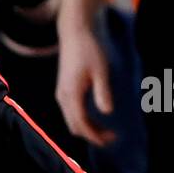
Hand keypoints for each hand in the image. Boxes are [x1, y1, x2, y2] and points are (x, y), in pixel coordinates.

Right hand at [56, 22, 115, 146]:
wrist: (74, 33)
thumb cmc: (89, 49)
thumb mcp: (100, 70)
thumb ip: (103, 92)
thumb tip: (106, 112)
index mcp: (71, 93)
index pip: (81, 123)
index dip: (95, 135)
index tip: (110, 139)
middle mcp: (62, 96)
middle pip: (74, 125)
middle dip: (92, 135)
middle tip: (112, 137)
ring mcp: (61, 93)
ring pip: (71, 120)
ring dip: (87, 128)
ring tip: (106, 130)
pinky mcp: (63, 89)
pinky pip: (71, 112)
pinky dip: (83, 120)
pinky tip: (96, 118)